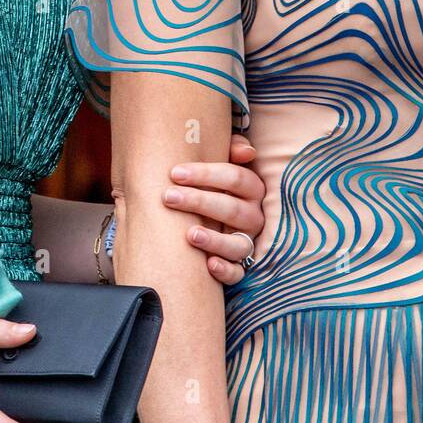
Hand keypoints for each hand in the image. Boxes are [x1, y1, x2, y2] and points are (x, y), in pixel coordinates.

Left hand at [163, 134, 265, 285]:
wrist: (207, 217)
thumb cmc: (213, 185)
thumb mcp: (221, 165)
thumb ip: (232, 150)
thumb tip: (245, 151)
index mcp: (251, 189)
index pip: (236, 178)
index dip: (206, 174)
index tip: (175, 173)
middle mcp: (253, 215)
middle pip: (232, 209)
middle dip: (199, 201)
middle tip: (168, 197)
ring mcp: (248, 241)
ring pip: (238, 244)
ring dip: (214, 240)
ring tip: (189, 234)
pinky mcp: (241, 265)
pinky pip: (238, 272)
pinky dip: (226, 270)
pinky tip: (209, 265)